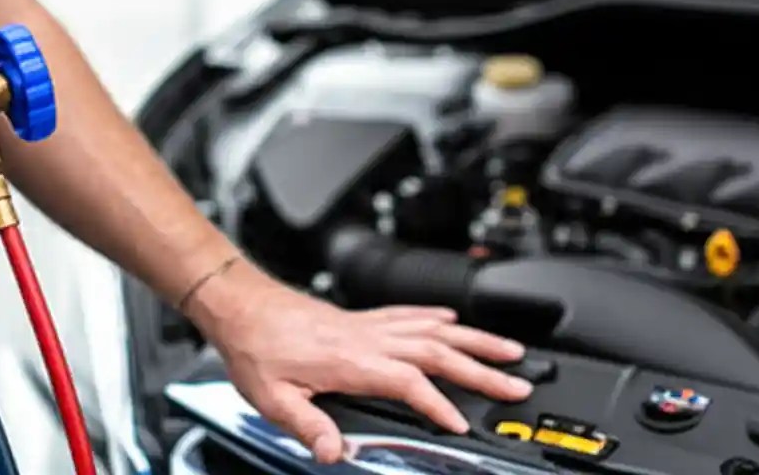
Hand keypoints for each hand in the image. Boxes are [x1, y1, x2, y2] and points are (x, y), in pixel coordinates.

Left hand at [188, 263, 531, 463]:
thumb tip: (333, 452)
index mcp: (352, 361)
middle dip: (483, 369)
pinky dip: (437, 318)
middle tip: (518, 385)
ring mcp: (367, 324)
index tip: (462, 426)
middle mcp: (367, 338)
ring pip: (434, 328)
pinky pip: (409, 314)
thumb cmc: (254, 348)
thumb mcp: (272, 398)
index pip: (412, 384)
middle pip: (439, 351)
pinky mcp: (359, 317)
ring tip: (510, 351)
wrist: (240, 305)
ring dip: (475, 340)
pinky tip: (453, 323)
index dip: (440, 406)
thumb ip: (306, 426)